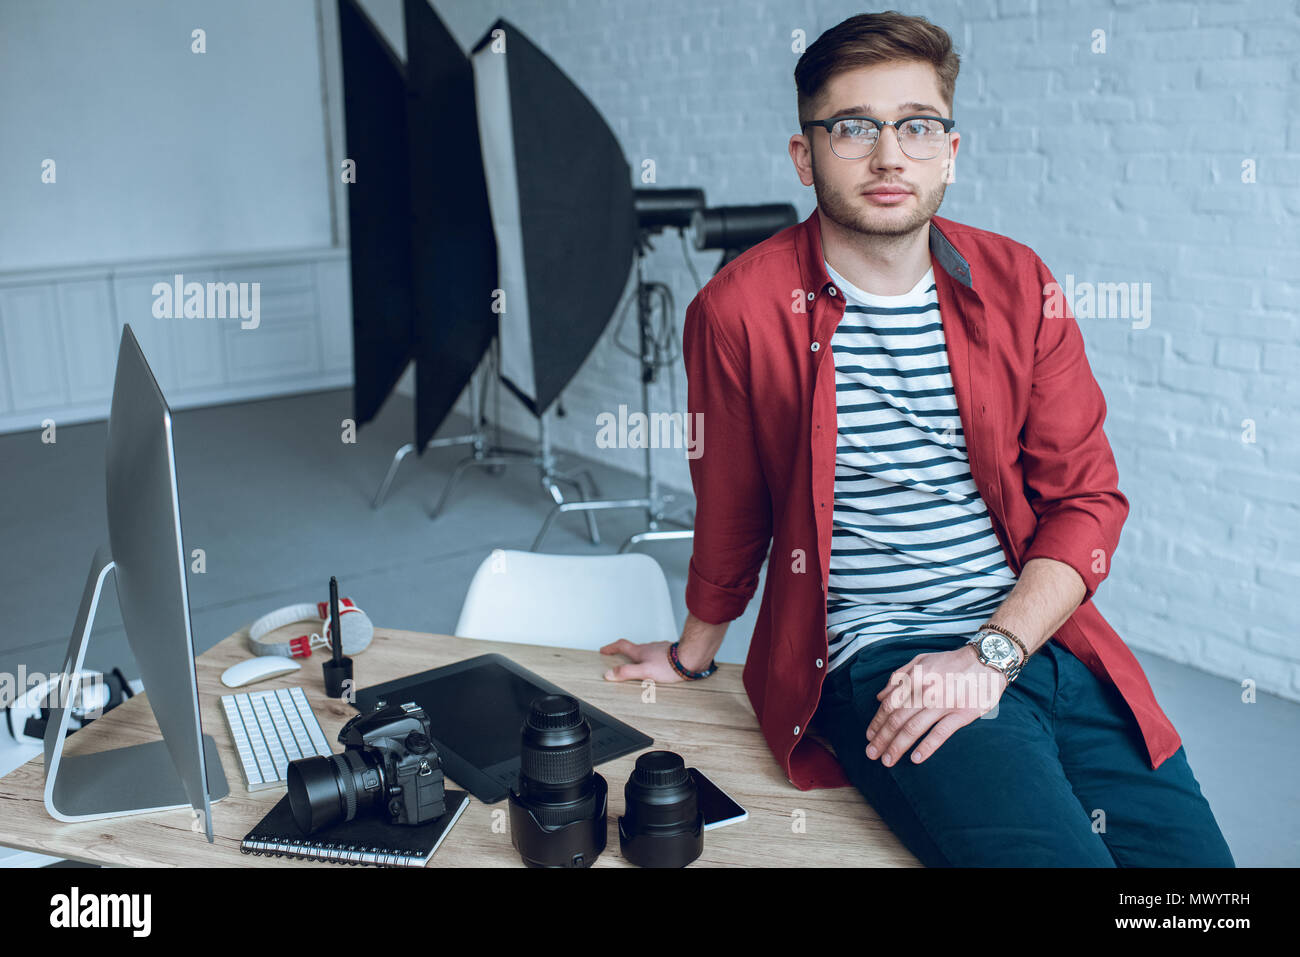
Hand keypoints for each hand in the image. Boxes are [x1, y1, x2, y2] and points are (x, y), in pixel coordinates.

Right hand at [599, 639, 684, 683]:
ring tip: (640, 665)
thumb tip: (609, 674)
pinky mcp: (670, 653)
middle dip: (626, 653)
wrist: (691, 658)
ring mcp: (660, 649)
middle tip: (621, 658)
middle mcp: (649, 648)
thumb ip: (626, 672)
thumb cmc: (669, 665)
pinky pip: (659, 655)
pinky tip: (660, 667)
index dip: (611, 648)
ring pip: (647, 651)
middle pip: (634, 648)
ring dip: (641, 657)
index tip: (604, 650)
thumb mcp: (644, 671)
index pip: (621, 646)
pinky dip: (655, 660)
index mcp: (641, 651)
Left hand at [865, 644, 1007, 766]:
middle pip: (897, 719)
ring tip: (888, 761)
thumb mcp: (920, 661)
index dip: (877, 722)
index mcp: (914, 678)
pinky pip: (941, 732)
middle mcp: (925, 691)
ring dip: (898, 746)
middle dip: (882, 739)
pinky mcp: (962, 713)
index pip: (889, 704)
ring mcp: (944, 703)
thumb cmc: (951, 661)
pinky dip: (927, 746)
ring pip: (914, 728)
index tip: (869, 737)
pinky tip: (916, 758)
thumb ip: (898, 677)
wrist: (986, 659)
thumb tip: (880, 696)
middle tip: (872, 754)